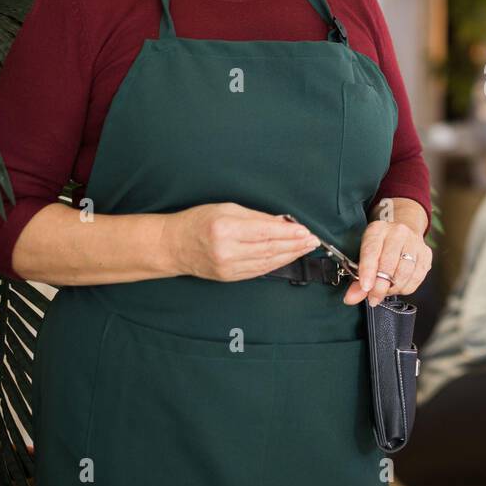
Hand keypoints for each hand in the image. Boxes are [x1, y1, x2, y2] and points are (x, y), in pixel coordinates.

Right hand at [164, 202, 318, 281]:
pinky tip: (288, 257)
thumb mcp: (227, 208)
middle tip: (313, 240)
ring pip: (267, 262)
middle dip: (295, 245)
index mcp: (226, 228)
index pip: (265, 232)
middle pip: (269, 249)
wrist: (173, 245)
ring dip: (290, 255)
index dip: (288, 233)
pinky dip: (277, 263)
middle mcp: (227, 250)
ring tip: (306, 248)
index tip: (305, 230)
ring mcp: (228, 267)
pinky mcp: (229, 277)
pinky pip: (259, 270)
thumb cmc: (198, 221)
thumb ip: (257, 217)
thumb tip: (282, 222)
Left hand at [346, 217, 431, 306]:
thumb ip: (357, 278)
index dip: (368, 272)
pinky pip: (417, 277)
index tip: (365, 288)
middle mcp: (398, 232)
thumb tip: (352, 298)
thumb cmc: (381, 246)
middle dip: (380, 286)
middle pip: (389, 264)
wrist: (404, 232)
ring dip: (394, 288)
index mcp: (378, 230)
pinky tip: (398, 287)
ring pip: (405, 273)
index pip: (371, 251)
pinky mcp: (426, 254)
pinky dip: (406, 288)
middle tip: (374, 298)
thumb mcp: (364, 255)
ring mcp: (414, 242)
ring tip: (386, 291)